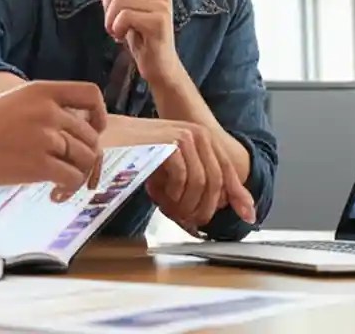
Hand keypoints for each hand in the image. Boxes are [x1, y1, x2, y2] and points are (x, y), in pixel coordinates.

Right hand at [0, 80, 107, 201]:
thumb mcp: (14, 103)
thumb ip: (44, 111)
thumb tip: (73, 136)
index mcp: (41, 90)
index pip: (90, 94)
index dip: (98, 115)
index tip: (92, 132)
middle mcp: (48, 110)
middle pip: (91, 135)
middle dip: (86, 156)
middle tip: (69, 171)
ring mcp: (44, 136)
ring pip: (86, 158)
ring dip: (79, 176)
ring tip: (60, 185)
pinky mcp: (39, 164)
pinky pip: (72, 178)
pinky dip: (68, 189)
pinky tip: (53, 194)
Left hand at [99, 0, 178, 82]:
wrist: (159, 65)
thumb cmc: (141, 37)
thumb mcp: (124, 11)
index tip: (115, 12)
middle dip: (108, 9)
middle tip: (114, 25)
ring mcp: (163, 4)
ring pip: (118, 1)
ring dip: (111, 21)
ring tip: (118, 32)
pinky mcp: (160, 20)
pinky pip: (124, 16)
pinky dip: (117, 28)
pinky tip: (123, 37)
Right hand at [104, 115, 254, 227]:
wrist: (106, 138)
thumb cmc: (137, 154)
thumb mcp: (175, 167)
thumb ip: (201, 180)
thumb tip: (236, 206)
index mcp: (204, 137)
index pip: (228, 170)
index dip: (239, 195)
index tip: (248, 216)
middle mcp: (199, 134)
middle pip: (216, 182)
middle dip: (203, 208)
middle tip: (187, 220)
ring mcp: (184, 136)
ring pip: (200, 183)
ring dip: (185, 204)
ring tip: (170, 209)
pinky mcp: (170, 143)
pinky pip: (183, 178)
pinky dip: (172, 193)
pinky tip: (159, 193)